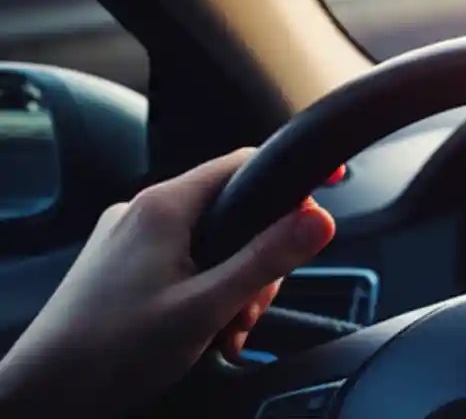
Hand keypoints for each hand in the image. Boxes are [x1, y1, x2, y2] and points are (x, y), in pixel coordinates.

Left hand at [0, 149, 335, 417]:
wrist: (41, 397)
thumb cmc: (111, 353)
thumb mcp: (206, 307)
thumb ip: (267, 260)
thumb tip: (320, 220)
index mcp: (164, 206)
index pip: (246, 164)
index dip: (292, 179)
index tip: (330, 184)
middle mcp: (143, 213)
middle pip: (233, 212)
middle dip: (256, 260)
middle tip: (247, 308)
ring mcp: (128, 240)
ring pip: (210, 243)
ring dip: (230, 285)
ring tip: (217, 331)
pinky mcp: (120, 268)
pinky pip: (182, 264)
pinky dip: (202, 293)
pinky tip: (197, 332)